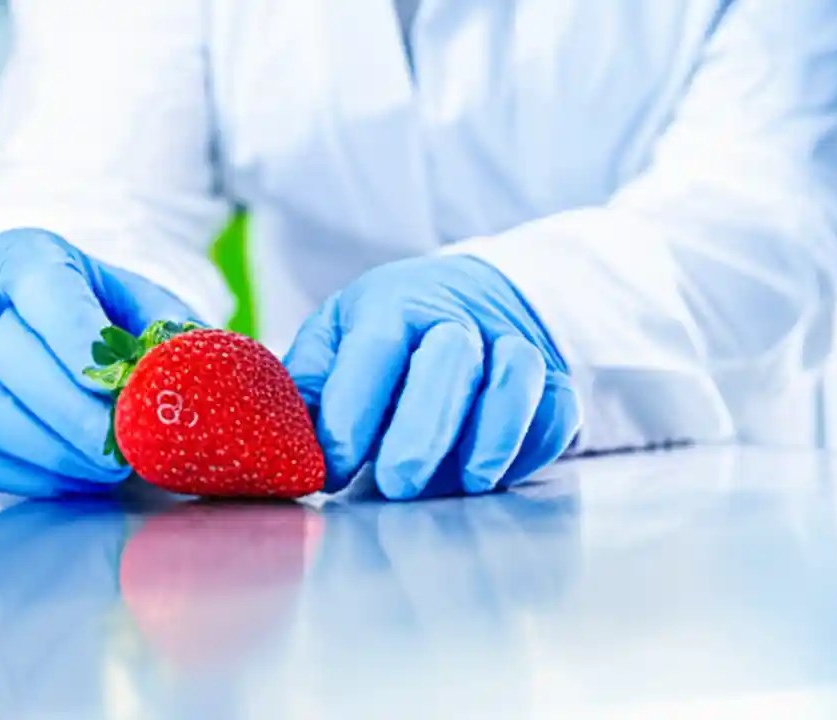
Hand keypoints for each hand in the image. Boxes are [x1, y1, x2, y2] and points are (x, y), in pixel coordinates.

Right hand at [0, 229, 196, 495]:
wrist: (46, 331)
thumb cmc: (100, 315)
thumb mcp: (141, 304)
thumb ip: (165, 333)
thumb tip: (183, 372)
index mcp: (22, 257)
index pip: (43, 291)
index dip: (79, 342)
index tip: (120, 386)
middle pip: (7, 359)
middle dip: (73, 414)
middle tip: (123, 448)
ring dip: (53, 452)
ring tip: (106, 468)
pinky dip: (28, 476)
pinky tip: (72, 476)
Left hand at [284, 255, 580, 498]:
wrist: (468, 296)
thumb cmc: (386, 331)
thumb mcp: (335, 336)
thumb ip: (311, 383)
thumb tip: (281, 437)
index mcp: (392, 304)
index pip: (377, 348)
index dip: (355, 408)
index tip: (334, 463)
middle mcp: (457, 318)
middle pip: (451, 360)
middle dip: (424, 426)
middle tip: (397, 483)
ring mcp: (511, 344)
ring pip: (516, 378)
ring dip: (493, 434)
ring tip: (468, 484)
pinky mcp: (551, 380)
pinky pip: (555, 410)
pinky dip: (533, 445)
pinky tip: (499, 476)